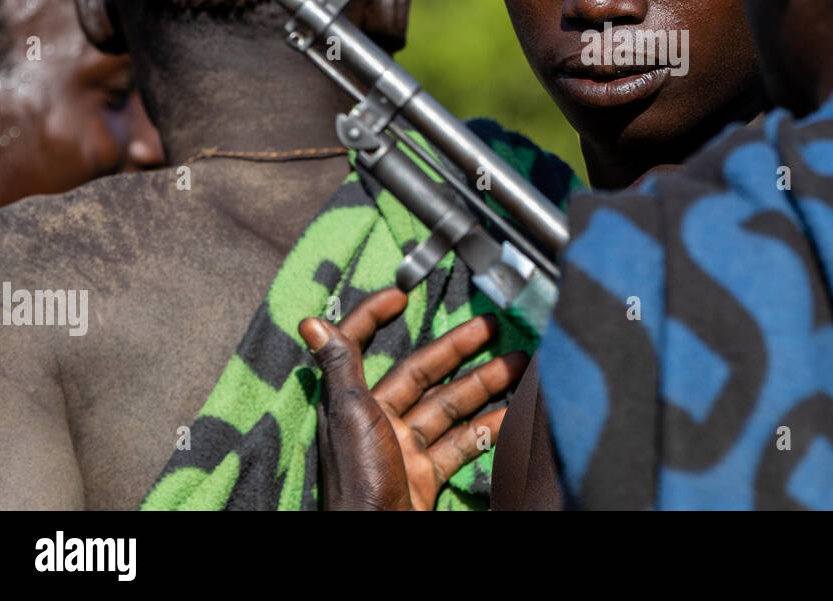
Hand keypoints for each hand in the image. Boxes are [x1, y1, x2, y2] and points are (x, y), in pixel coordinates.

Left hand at [299, 288, 528, 509]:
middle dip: (459, 347)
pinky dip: (488, 429)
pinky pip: (462, 445)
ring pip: (450, 406)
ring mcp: (405, 450)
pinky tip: (514, 414)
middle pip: (424, 374)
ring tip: (521, 363)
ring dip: (485, 384)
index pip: (360, 346)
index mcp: (356, 403)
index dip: (375, 317)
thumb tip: (312, 320)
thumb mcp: (351, 415)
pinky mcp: (426, 478)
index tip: (401, 294)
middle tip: (493, 325)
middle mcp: (379, 421)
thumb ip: (341, 366)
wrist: (374, 539)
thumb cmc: (358, 479)